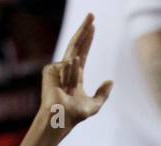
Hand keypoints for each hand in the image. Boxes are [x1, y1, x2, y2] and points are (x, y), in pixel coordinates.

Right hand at [42, 13, 113, 136]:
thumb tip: (110, 81)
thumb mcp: (94, 105)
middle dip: (84, 28)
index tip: (93, 26)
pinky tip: (63, 87)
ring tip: (68, 91)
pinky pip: (66, 68)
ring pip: (73, 62)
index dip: (88, 39)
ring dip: (72, 80)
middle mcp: (66, 67)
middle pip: (77, 43)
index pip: (83, 51)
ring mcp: (57, 67)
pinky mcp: (50, 69)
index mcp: (76, 73)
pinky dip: (68, 78)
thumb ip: (103, 93)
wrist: (62, 117)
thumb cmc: (76, 114)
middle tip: (92, 14)